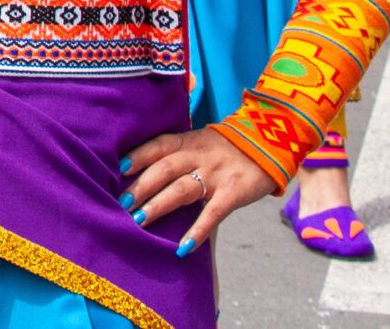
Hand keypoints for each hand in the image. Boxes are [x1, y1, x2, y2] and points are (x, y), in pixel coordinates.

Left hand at [121, 127, 277, 251]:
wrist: (272, 142)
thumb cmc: (227, 148)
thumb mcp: (201, 142)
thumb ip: (178, 154)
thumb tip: (144, 171)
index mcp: (189, 141)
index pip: (158, 146)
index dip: (137, 156)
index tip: (117, 170)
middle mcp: (200, 156)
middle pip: (164, 169)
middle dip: (141, 186)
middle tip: (121, 203)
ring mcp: (217, 174)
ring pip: (182, 189)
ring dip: (159, 205)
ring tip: (139, 221)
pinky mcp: (234, 192)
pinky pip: (213, 213)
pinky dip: (198, 230)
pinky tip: (184, 247)